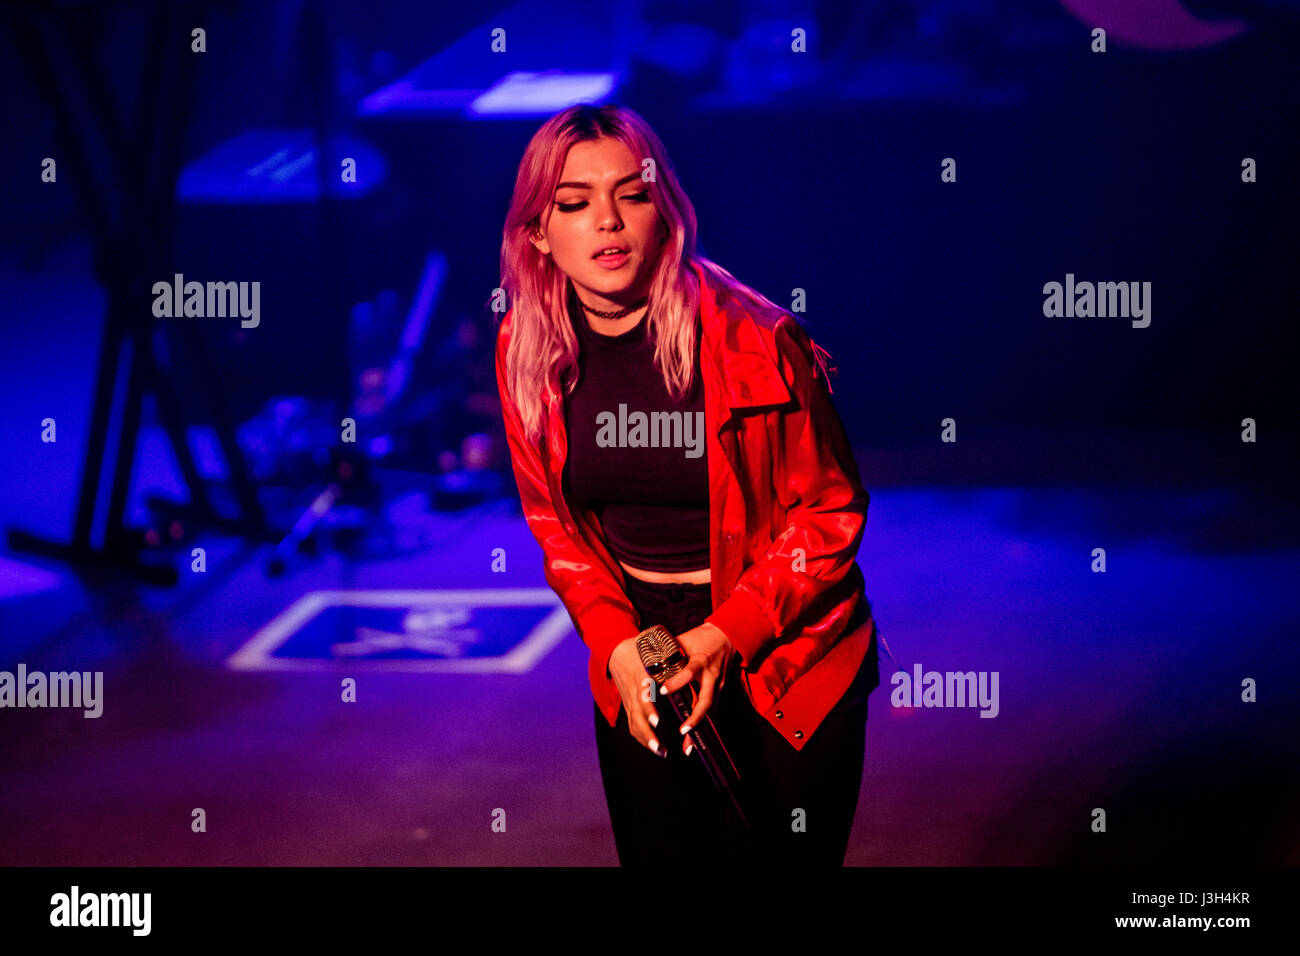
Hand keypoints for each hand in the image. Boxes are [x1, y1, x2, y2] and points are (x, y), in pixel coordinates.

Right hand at [607, 638, 668, 757]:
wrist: (613, 650)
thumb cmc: (637, 648)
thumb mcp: (650, 649)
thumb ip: (666, 656)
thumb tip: (683, 660)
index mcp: (640, 677)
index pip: (642, 697)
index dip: (648, 710)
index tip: (656, 721)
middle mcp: (632, 692)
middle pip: (637, 717)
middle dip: (648, 735)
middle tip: (660, 748)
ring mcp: (628, 700)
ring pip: (634, 724)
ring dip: (646, 740)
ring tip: (661, 752)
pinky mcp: (627, 705)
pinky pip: (632, 724)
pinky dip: (642, 737)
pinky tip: (653, 747)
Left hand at [658, 623, 734, 754]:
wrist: (727, 635)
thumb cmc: (702, 637)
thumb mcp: (685, 640)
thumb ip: (668, 651)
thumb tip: (646, 660)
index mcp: (701, 661)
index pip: (688, 673)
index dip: (676, 682)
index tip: (663, 690)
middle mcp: (711, 676)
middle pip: (705, 700)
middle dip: (695, 717)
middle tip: (683, 731)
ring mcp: (718, 685)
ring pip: (709, 710)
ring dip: (698, 728)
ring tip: (688, 746)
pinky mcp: (719, 691)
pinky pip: (710, 710)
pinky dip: (702, 725)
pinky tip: (694, 741)